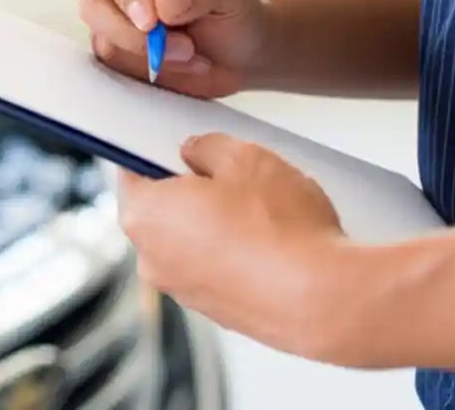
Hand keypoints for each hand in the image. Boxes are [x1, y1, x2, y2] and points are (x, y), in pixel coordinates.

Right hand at [79, 0, 271, 97]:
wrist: (239, 52)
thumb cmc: (232, 9)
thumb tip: (164, 3)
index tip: (151, 19)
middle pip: (92, 4)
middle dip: (134, 33)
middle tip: (182, 46)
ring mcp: (109, 16)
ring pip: (105, 39)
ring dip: (151, 55)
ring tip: (193, 52)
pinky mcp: (114, 49)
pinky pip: (117, 66)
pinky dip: (152, 69)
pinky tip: (183, 63)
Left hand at [116, 133, 350, 359]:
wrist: (324, 299)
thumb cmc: (281, 230)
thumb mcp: (244, 156)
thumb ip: (206, 146)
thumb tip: (196, 152)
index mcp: (143, 215)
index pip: (130, 170)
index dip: (154, 152)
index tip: (174, 145)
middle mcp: (151, 258)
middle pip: (159, 208)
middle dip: (190, 188)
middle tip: (230, 174)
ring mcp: (181, 289)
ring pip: (188, 239)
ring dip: (214, 222)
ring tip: (259, 211)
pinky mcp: (213, 310)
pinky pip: (212, 267)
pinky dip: (232, 253)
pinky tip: (268, 241)